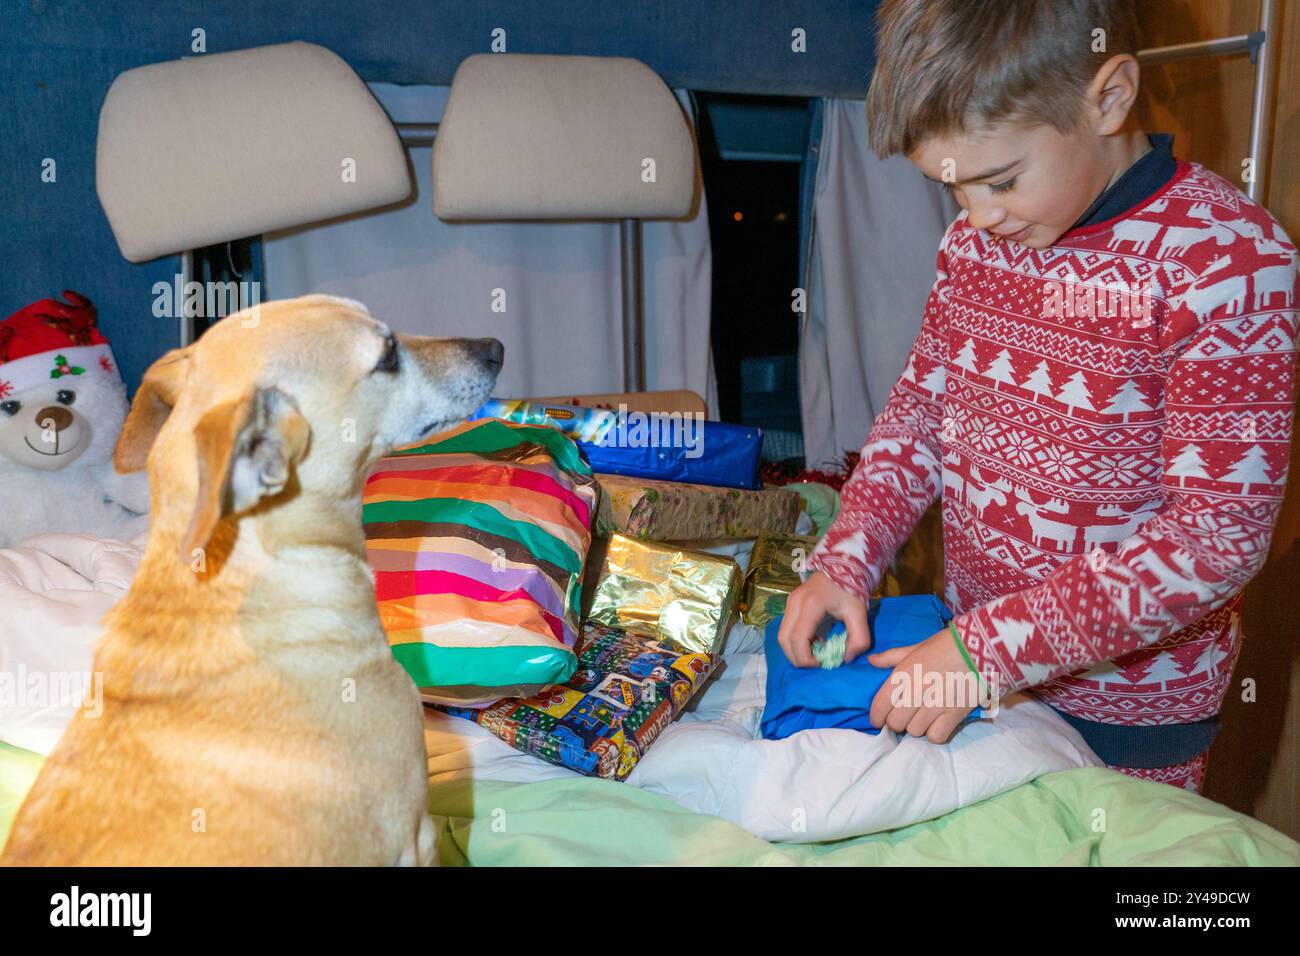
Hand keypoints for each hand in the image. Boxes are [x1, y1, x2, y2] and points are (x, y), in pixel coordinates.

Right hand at [777, 570, 870, 667]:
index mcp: (811, 606)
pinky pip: (786, 628)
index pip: (797, 640)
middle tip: (816, 662)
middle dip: (797, 658)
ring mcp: (790, 602)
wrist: (843, 565)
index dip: (806, 658)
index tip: (822, 662)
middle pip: (784, 640)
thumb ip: (858, 640)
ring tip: (815, 651)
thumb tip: (846, 659)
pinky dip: (795, 640)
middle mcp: (794, 604)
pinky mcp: (790, 603)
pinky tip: (813, 640)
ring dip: (794, 649)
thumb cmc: (851, 589)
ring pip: (781, 635)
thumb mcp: (860, 615)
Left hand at [868, 628, 978, 742]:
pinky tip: (937, 723)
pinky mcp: (954, 715)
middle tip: (904, 716)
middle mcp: (916, 692)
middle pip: (895, 723)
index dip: (876, 717)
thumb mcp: (915, 647)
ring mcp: (935, 705)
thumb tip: (871, 661)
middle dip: (896, 722)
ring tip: (922, 717)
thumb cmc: (946, 645)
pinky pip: (936, 736)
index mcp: (903, 674)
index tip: (878, 720)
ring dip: (916, 727)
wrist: (981, 649)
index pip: (879, 705)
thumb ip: (891, 657)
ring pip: (915, 731)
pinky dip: (935, 733)